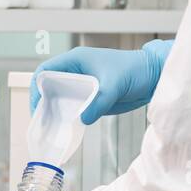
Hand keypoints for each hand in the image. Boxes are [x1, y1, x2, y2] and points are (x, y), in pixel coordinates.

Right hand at [32, 39, 174, 123]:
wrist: (153, 78)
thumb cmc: (135, 70)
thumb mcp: (115, 85)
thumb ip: (99, 101)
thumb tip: (83, 119)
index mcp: (76, 61)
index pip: (46, 71)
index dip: (37, 87)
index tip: (38, 105)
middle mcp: (75, 72)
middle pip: (49, 87)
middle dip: (43, 103)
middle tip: (42, 121)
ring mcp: (82, 86)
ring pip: (60, 99)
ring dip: (54, 112)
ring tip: (51, 128)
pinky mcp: (90, 98)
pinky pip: (73, 108)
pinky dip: (68, 118)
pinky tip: (67, 129)